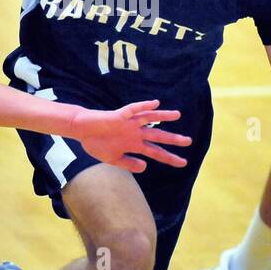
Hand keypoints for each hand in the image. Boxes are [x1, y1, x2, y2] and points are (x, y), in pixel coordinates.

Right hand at [71, 100, 191, 172]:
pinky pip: (134, 109)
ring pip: (150, 119)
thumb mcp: (114, 159)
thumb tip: (145, 166)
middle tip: (189, 141)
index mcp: (135, 145)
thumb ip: (129, 163)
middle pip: (158, 136)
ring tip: (177, 115)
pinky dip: (144, 106)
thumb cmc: (96, 143)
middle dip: (173, 139)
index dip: (169, 157)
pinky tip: (155, 103)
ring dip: (163, 116)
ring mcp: (129, 123)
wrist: (82, 131)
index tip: (183, 162)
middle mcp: (135, 133)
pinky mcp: (120, 116)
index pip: (156, 152)